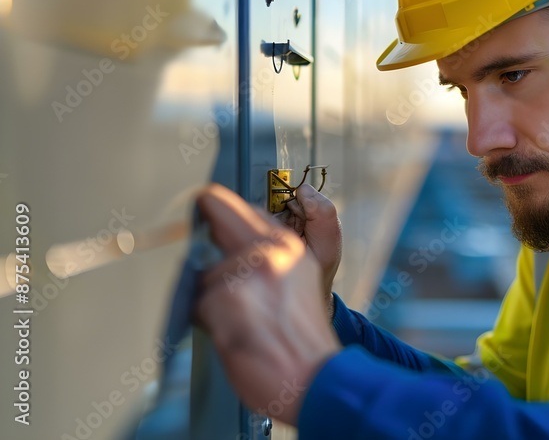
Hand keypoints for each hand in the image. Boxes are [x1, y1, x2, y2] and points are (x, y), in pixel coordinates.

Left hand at [195, 184, 339, 426]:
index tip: (201, 229)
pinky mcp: (227, 299)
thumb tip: (218, 241)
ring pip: (201, 274)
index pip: (228, 204)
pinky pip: (197, 305)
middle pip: (209, 221)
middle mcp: (268, 250)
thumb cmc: (302, 340)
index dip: (210, 215)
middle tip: (224, 291)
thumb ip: (263, 256)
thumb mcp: (297, 282)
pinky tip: (235, 337)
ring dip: (210, 301)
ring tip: (240, 326)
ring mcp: (248, 272)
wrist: (317, 378)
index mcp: (286, 244)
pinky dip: (208, 324)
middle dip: (206, 254)